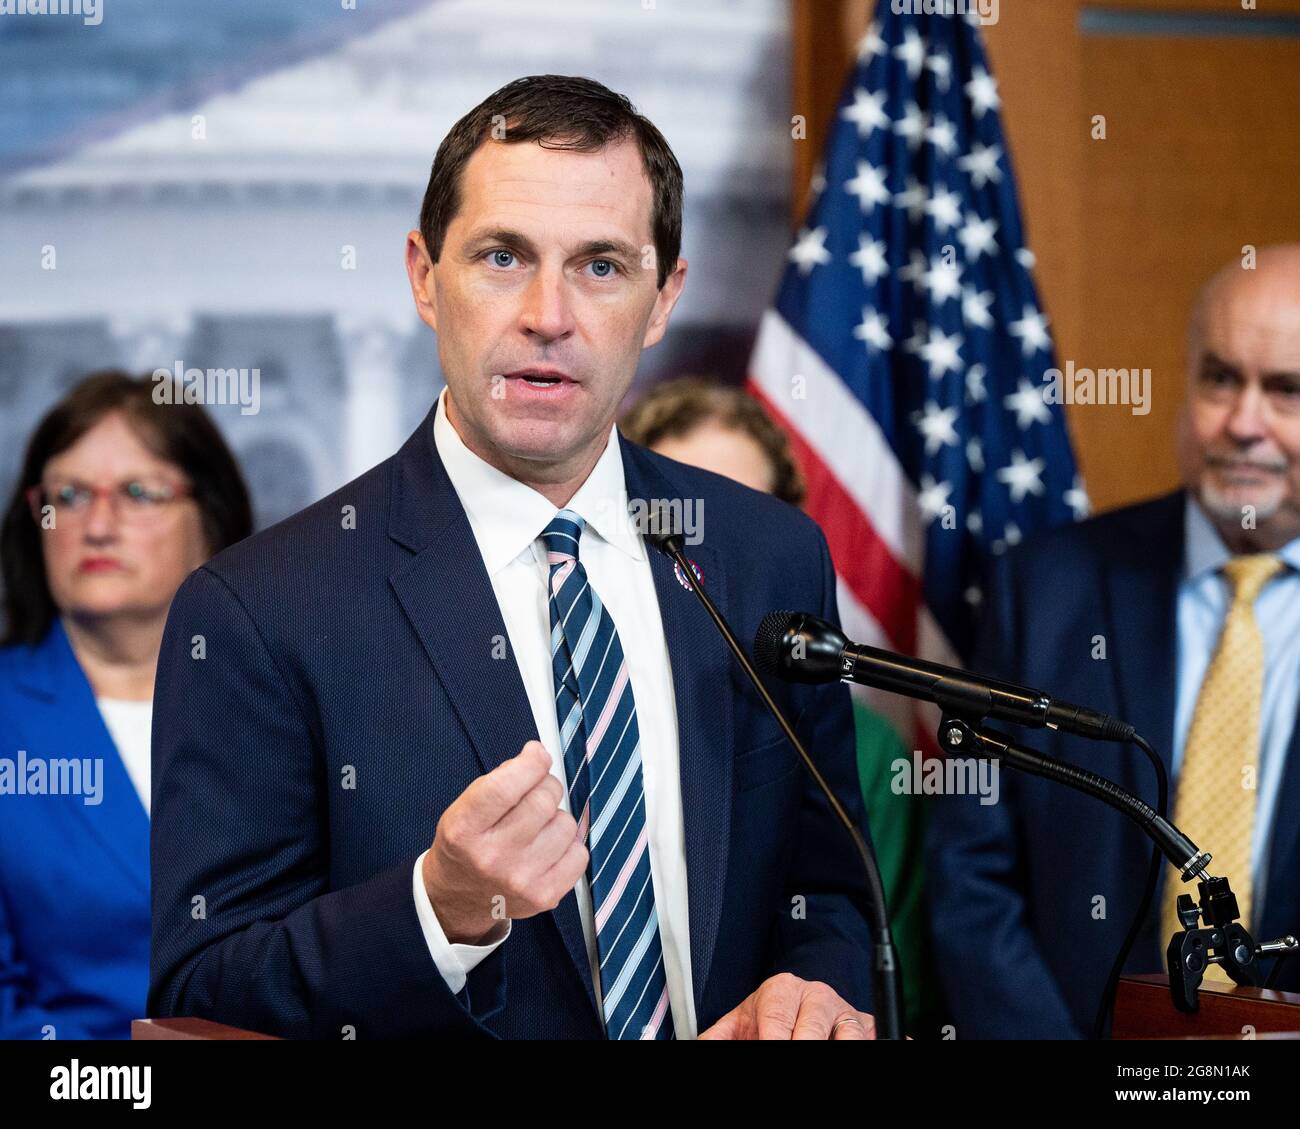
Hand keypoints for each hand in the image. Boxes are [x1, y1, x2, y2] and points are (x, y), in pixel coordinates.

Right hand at [422, 740, 586, 943]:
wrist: (457, 901)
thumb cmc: (466, 846)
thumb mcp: (464, 808)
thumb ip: (500, 780)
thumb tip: (539, 757)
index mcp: (463, 830)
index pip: (505, 786)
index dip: (530, 763)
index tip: (536, 754)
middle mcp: (491, 857)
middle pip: (542, 800)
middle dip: (546, 785)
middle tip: (537, 790)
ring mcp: (520, 880)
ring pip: (566, 823)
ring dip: (557, 817)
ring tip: (538, 828)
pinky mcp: (545, 897)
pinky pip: (579, 853)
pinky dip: (569, 845)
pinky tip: (549, 848)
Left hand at [697, 973, 876, 1039]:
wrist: (801, 1000)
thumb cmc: (769, 1016)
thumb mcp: (738, 1023)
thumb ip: (717, 1036)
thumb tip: (694, 1046)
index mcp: (782, 991)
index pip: (776, 1017)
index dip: (772, 1038)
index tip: (768, 1047)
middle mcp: (817, 998)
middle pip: (813, 1026)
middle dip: (803, 1044)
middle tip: (794, 1052)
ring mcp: (845, 1012)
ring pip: (850, 1031)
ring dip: (842, 1042)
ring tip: (829, 1047)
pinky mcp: (869, 1026)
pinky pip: (877, 1035)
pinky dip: (877, 1040)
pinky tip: (883, 1043)